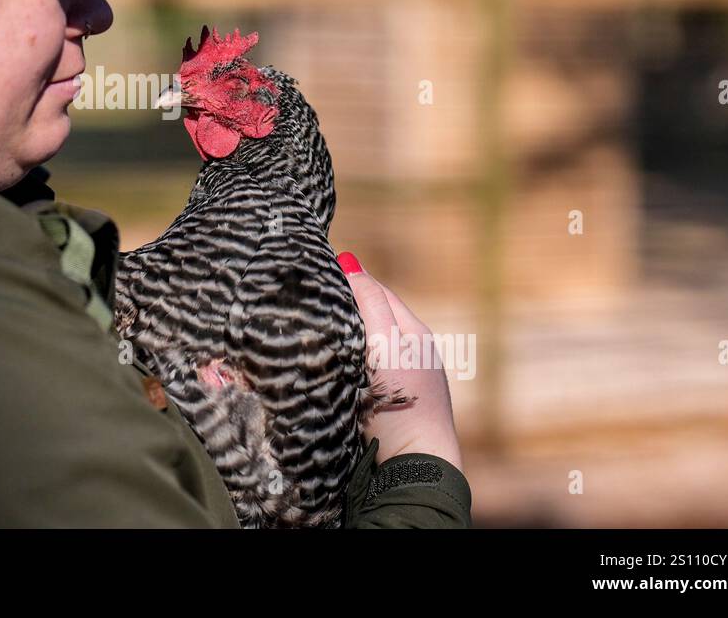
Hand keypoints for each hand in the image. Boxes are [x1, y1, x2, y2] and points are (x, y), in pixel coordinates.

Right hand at [338, 252, 463, 471]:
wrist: (416, 466)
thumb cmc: (401, 403)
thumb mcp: (383, 346)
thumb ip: (369, 305)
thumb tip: (351, 261)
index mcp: (414, 332)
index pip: (377, 292)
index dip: (350, 279)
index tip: (318, 270)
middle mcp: (413, 353)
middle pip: (375, 318)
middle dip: (348, 306)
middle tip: (311, 297)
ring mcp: (406, 380)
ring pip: (370, 345)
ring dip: (347, 334)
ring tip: (317, 327)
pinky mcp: (394, 404)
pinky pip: (369, 369)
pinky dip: (352, 360)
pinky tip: (334, 365)